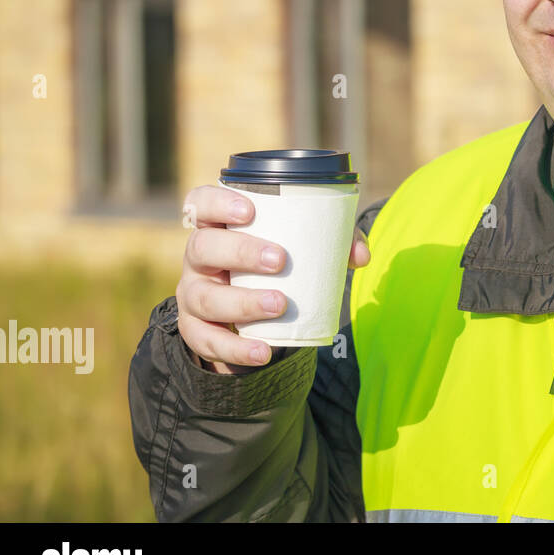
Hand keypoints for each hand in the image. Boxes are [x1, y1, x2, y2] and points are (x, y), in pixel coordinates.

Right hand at [177, 185, 370, 373]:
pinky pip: (207, 341)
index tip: (250, 211)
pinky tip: (262, 351)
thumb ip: (334, 244)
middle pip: (202, 247)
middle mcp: (199, 258)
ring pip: (204, 297)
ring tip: (280, 305)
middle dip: (240, 252)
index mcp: (219, 228)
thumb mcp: (299, 250)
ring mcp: (193, 294)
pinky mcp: (196, 330)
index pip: (201, 203)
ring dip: (243, 302)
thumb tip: (360, 257)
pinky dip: (235, 349)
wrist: (251, 317)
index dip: (217, 203)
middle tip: (280, 260)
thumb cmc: (275, 267)